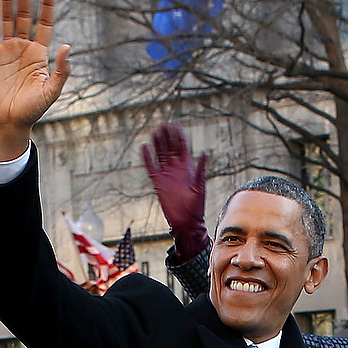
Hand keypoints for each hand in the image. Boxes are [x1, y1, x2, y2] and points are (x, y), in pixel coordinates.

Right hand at [0, 0, 70, 160]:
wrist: (10, 123)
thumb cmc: (33, 110)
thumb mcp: (51, 92)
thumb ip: (60, 71)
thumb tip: (66, 48)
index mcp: (40, 54)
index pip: (44, 23)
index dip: (46, 5)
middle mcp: (23, 47)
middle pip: (24, 15)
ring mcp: (6, 50)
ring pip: (6, 19)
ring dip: (6, 0)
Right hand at [141, 123, 207, 258]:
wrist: (186, 222)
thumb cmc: (196, 207)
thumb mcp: (200, 187)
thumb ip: (200, 169)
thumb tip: (203, 152)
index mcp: (187, 168)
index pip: (182, 147)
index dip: (179, 136)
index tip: (176, 125)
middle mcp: (176, 169)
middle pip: (170, 148)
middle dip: (167, 136)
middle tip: (164, 124)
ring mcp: (166, 175)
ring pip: (160, 155)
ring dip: (157, 144)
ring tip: (155, 132)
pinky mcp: (158, 183)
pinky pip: (151, 167)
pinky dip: (147, 158)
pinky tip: (144, 147)